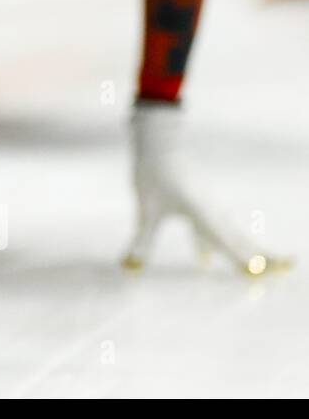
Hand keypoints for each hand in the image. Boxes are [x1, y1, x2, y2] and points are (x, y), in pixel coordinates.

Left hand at [123, 100, 288, 274]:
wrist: (158, 144)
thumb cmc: (153, 173)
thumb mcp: (147, 210)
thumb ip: (142, 240)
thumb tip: (130, 266)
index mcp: (202, 213)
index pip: (228, 244)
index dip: (244, 261)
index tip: (259, 275)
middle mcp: (212, 212)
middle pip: (242, 240)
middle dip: (263, 257)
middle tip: (288, 270)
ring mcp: (209, 208)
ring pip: (233, 235)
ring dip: (248, 252)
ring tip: (261, 271)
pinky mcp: (201, 206)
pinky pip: (216, 231)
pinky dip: (222, 245)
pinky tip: (202, 260)